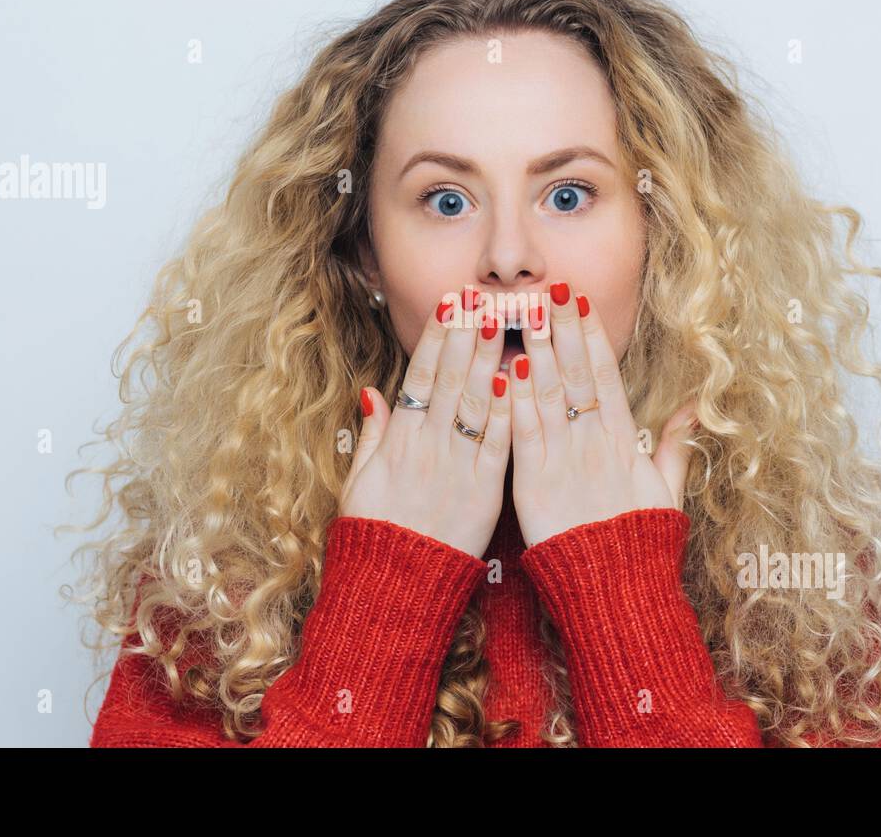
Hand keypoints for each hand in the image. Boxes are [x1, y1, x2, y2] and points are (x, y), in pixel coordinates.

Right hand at [339, 287, 511, 559]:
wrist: (393, 585)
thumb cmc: (374, 534)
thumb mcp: (361, 481)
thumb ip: (374, 435)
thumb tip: (373, 392)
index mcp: (399, 441)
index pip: (421, 377)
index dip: (437, 338)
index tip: (450, 305)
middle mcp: (428, 447)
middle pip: (452, 380)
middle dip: (469, 334)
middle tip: (486, 295)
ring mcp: (457, 468)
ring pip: (478, 402)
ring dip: (493, 358)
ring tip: (509, 320)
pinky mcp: (483, 492)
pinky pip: (498, 445)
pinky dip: (508, 412)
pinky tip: (520, 380)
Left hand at [507, 282, 698, 547]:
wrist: (616, 589)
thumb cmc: (642, 543)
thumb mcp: (668, 492)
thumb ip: (675, 446)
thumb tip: (695, 407)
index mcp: (623, 442)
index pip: (606, 376)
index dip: (592, 336)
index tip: (581, 303)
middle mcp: (593, 443)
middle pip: (577, 375)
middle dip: (562, 329)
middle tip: (549, 289)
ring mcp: (563, 460)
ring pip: (548, 395)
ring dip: (534, 351)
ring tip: (522, 314)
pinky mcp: (533, 483)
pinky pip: (523, 433)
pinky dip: (515, 400)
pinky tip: (505, 368)